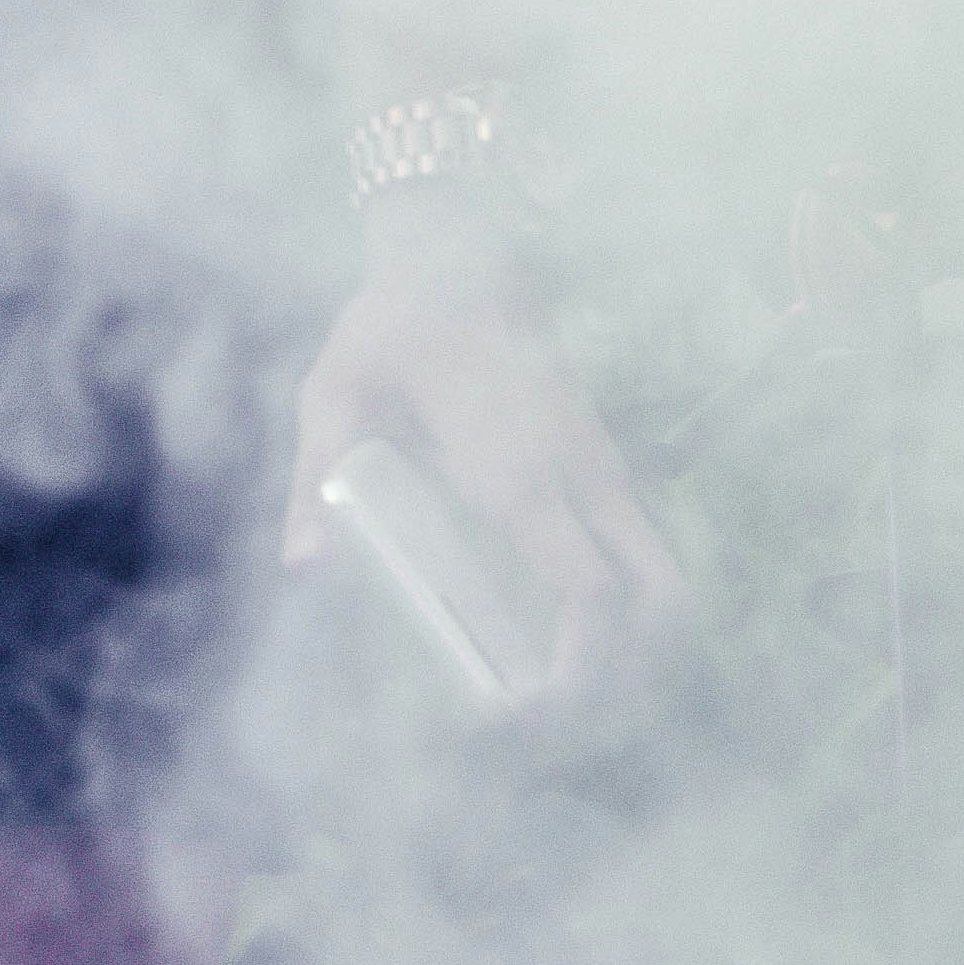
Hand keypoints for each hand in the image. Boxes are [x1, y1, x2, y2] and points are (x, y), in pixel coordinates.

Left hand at [284, 201, 683, 699]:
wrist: (465, 250)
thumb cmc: (393, 324)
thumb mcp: (334, 391)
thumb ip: (315, 477)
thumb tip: (304, 565)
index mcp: (519, 471)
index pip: (584, 595)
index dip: (572, 669)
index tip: (523, 714)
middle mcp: (578, 475)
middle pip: (645, 604)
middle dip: (609, 676)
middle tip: (538, 714)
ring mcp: (601, 465)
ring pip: (660, 578)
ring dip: (631, 644)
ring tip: (554, 681)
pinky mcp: (601, 459)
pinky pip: (636, 549)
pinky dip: (623, 602)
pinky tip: (552, 624)